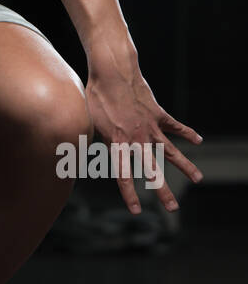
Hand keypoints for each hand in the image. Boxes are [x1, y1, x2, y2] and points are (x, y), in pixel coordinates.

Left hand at [84, 61, 202, 215]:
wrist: (112, 72)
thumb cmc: (96, 96)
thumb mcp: (89, 122)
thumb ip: (95, 141)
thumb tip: (86, 153)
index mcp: (118, 143)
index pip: (124, 176)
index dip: (129, 194)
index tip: (137, 211)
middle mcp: (137, 139)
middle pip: (153, 170)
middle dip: (163, 191)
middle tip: (173, 209)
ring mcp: (150, 127)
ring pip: (171, 151)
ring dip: (184, 166)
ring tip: (198, 179)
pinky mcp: (158, 114)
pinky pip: (175, 126)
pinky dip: (187, 132)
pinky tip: (198, 140)